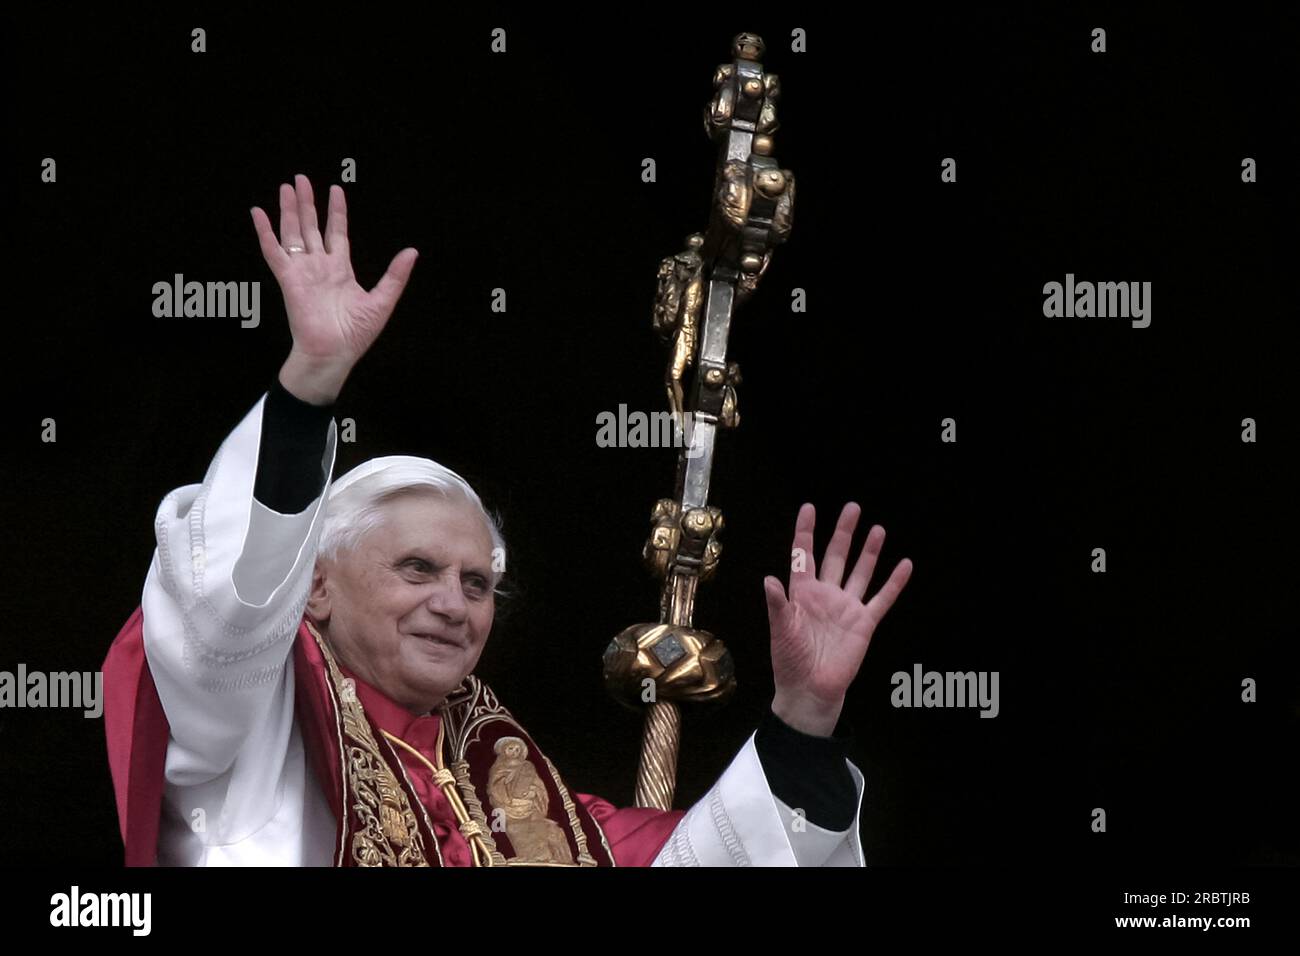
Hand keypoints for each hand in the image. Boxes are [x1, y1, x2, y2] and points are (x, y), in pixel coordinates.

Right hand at [250, 174, 418, 403]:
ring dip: (289, 210)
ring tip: (286, 187)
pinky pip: (274, 251)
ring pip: (293, 233)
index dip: (336, 211)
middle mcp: (319, 266)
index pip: (337, 232)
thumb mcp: (382, 300)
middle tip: (300, 179)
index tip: (335, 189)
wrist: (334, 353)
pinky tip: (258, 213)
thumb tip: (412, 251)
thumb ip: (395, 275)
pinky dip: (265, 232)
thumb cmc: (355, 334)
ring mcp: (302, 271)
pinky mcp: (288, 279)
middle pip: (311, 227)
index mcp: (340, 269)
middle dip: (307, 203)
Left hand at [764, 502, 912, 735]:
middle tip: (853, 507)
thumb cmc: (789, 661)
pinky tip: (904, 565)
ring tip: (877, 529)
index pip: (803, 555)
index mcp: (801, 593)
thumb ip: (777, 605)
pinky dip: (894, 583)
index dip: (806, 532)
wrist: (810, 690)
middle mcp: (825, 594)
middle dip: (844, 532)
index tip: (809, 507)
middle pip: (836, 556)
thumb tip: (769, 579)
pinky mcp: (864, 623)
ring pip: (860, 572)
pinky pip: (882, 599)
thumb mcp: (780, 631)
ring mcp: (846, 607)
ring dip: (869, 551)